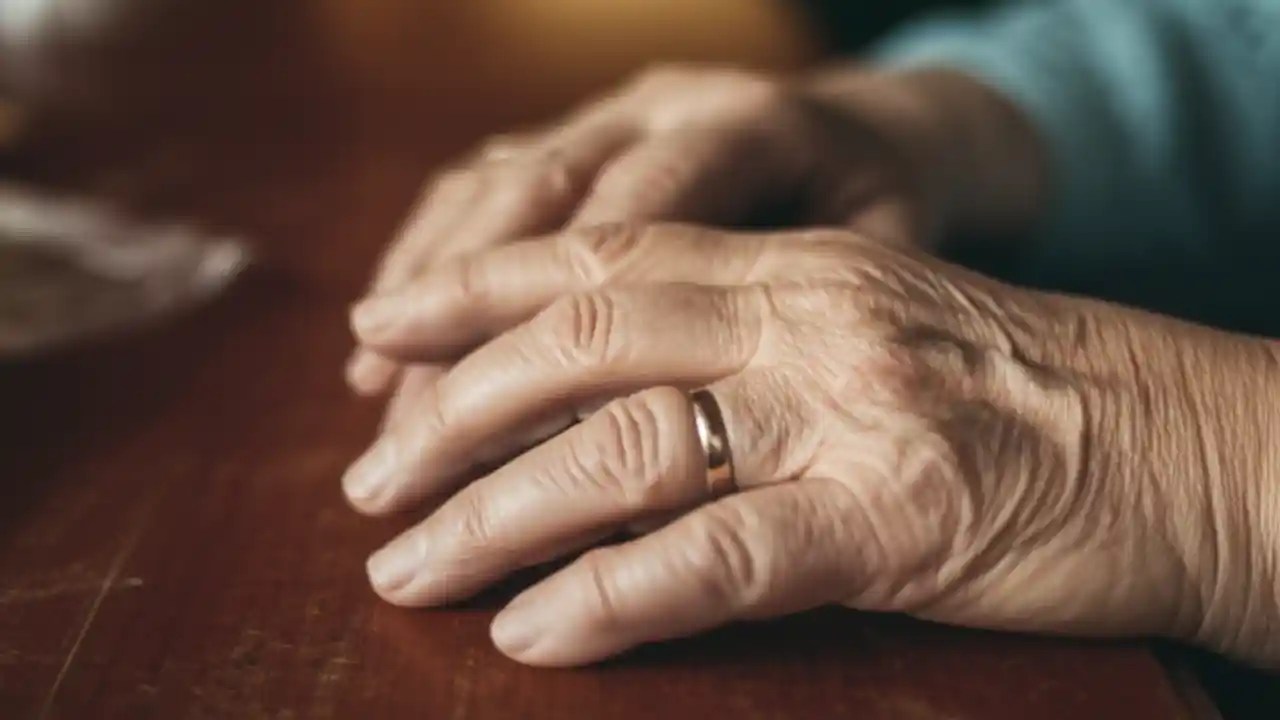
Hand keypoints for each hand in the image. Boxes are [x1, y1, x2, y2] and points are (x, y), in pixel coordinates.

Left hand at [342, 223, 1279, 666]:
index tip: (380, 326)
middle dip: (452, 411)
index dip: (476, 286)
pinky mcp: (896, 522)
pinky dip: (610, 596)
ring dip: (494, 512)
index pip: (604, 256)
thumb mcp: (886, 328)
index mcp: (804, 266)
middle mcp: (812, 321)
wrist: (1201, 444)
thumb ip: (758, 334)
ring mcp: (852, 416)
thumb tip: (615, 385)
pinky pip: (718, 557)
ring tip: (409, 567)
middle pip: (583, 343)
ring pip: (624, 448)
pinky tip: (535, 632)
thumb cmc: (1040, 395)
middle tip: (370, 476)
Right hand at [347, 66, 942, 394]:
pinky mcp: (587, 125)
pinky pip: (489, 175)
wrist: (880, 128)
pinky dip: (434, 254)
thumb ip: (799, 327)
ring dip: (430, 286)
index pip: (635, 218)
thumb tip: (685, 442)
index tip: (478, 408)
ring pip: (498, 182)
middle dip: (461, 313)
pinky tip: (389, 330)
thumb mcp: (887, 260)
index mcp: (752, 127)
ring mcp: (619, 108)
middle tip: (403, 423)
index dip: (552, 310)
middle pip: (541, 196)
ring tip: (371, 387)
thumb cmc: (887, 214)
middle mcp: (668, 102)